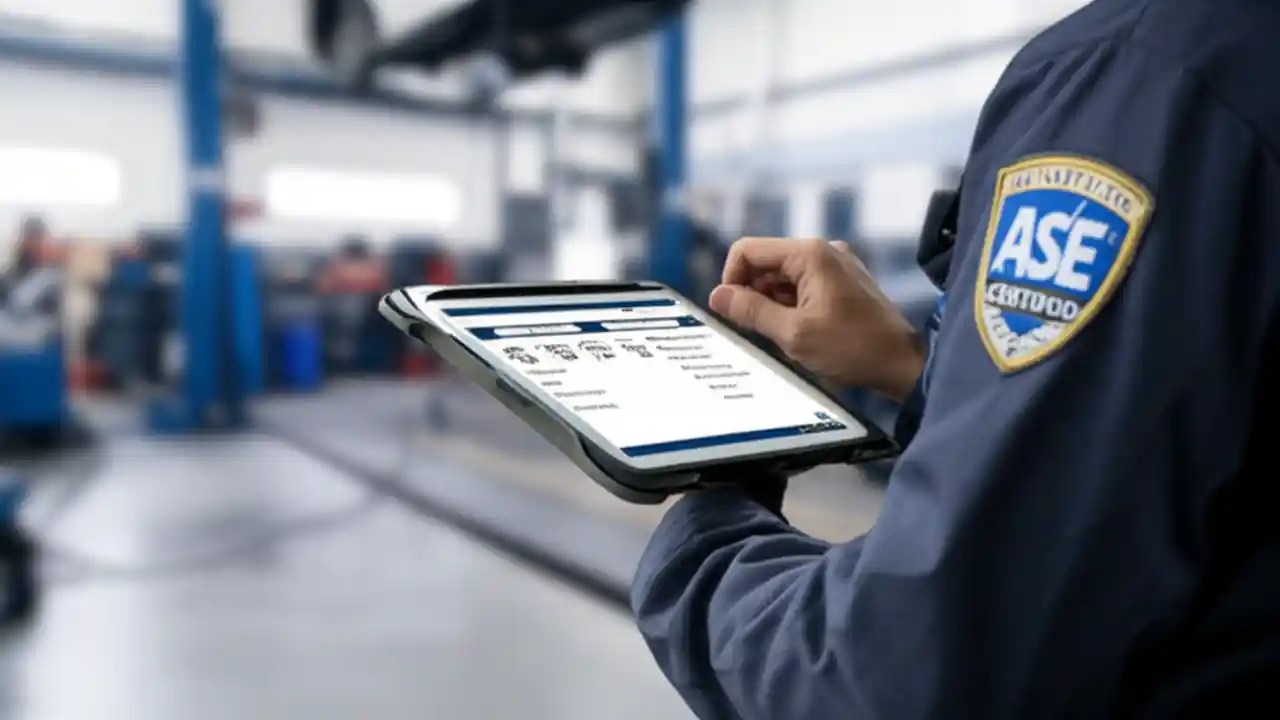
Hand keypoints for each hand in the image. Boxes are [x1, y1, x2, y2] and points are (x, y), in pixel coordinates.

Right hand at [709, 237, 924, 401]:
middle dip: (752, 295)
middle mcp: (822, 250)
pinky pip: (801, 286)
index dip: (731, 280)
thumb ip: (751, 312)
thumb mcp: (793, 334)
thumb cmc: (851, 348)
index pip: (748, 251)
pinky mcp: (842, 282)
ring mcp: (834, 265)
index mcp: (809, 254)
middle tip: (757, 332)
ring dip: (771, 304)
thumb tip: (716, 296)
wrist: (903, 364)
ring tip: (783, 336)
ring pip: (781, 277)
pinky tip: (798, 332)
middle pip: (765, 263)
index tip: (731, 313)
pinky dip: (790, 306)